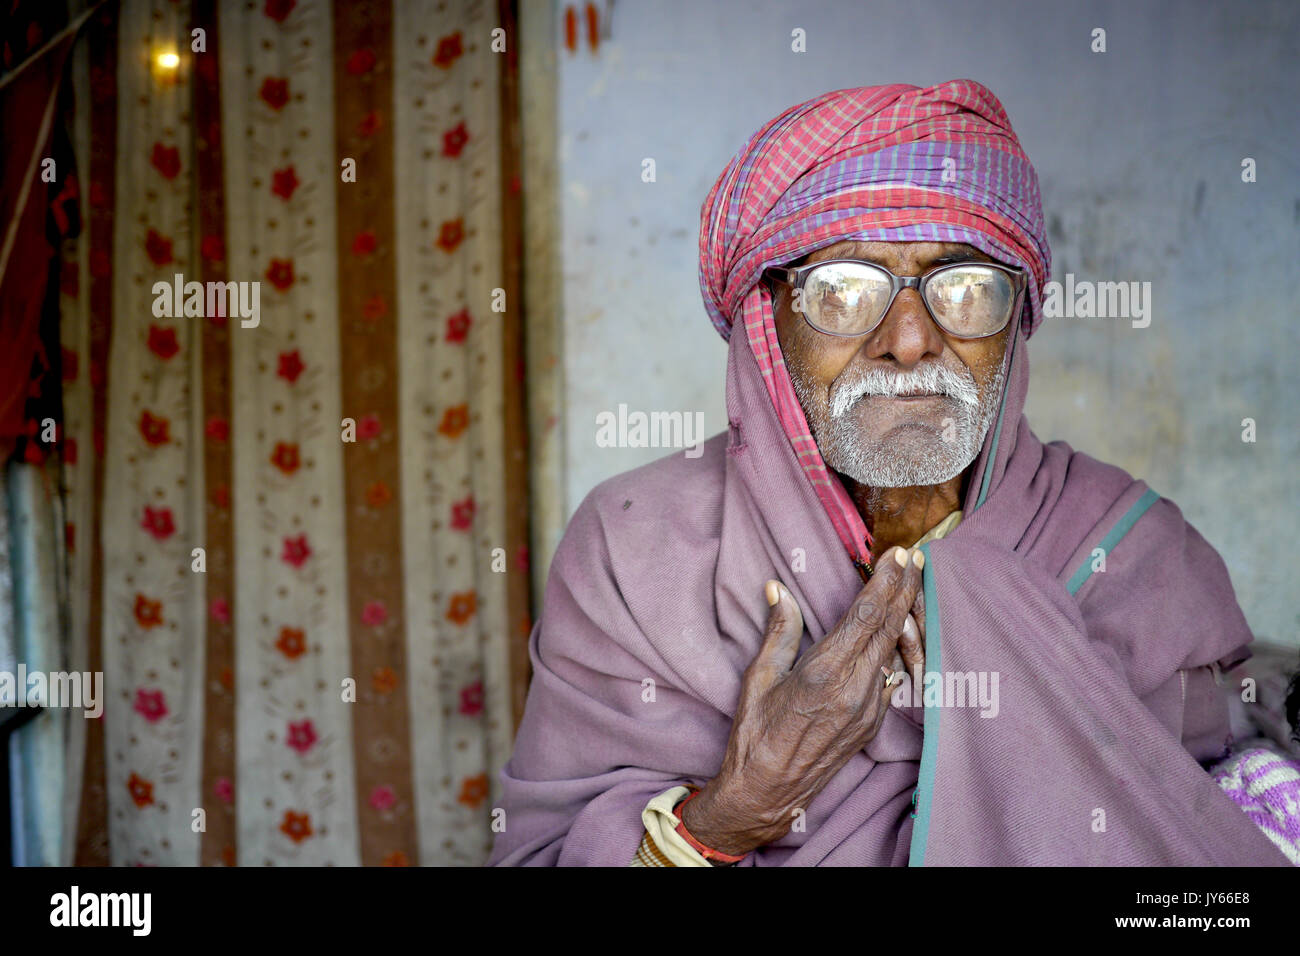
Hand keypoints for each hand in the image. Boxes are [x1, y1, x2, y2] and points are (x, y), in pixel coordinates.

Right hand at [681, 546, 924, 856]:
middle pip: (890, 628)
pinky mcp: (872, 723)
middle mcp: (854, 689)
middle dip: (905, 589)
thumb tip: (779, 589)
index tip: (897, 554)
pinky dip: (896, 648)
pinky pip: (891, 676)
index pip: (866, 616)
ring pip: (896, 651)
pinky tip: (897, 632)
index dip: (885, 581)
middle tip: (915, 557)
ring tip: (911, 586)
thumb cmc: (755, 734)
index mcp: (824, 673)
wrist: (767, 793)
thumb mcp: (759, 678)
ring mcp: (868, 708)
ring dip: (905, 616)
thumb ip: (779, 631)